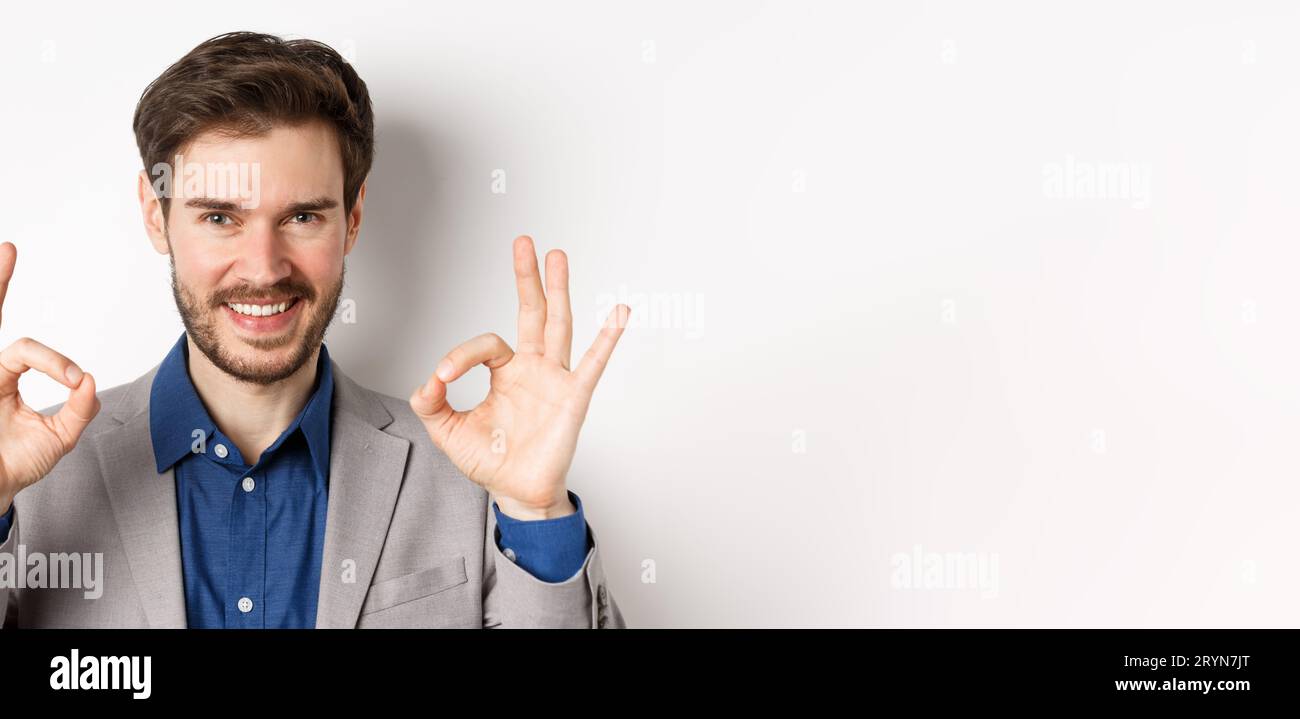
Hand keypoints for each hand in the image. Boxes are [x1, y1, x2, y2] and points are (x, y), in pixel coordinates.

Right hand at [0, 242, 100, 512]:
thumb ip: (77, 411)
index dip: (53, 358)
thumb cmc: (15, 464)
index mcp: (4, 378)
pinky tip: (17, 341)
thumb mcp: (58, 439)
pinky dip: (31, 358)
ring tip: (5, 256)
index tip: (76, 381)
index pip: (23, 347)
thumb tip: (90, 381)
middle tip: (8, 249)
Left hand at [409, 235, 628, 519]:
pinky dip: (608, 337)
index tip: (441, 380)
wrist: (517, 492)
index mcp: (505, 372)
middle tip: (524, 243)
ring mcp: (555, 379)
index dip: (459, 357)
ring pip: (558, 325)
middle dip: (527, 278)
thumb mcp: (449, 432)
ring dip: (558, 290)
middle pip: (532, 312)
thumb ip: (432, 406)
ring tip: (557, 256)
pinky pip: (593, 363)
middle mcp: (532, 368)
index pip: (484, 345)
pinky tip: (619, 312)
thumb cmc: (492, 461)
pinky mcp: (573, 397)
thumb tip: (425, 384)